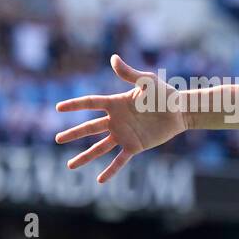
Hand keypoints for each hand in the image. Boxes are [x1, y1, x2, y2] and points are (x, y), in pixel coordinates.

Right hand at [55, 55, 189, 182]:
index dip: (75, 105)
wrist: (181, 111)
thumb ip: (129, 74)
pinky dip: (110, 170)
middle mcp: (116, 120)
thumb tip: (113, 58)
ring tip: (70, 166)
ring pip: (100, 147)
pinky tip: (100, 181)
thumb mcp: (147, 81)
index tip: (58, 108)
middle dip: (73, 134)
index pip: (90, 103)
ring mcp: (124, 134)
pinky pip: (120, 160)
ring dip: (85, 157)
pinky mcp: (135, 146)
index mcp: (115, 103)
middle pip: (89, 128)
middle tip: (58, 139)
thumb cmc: (165, 94)